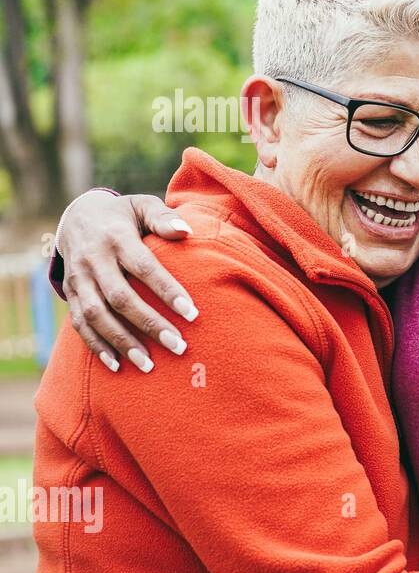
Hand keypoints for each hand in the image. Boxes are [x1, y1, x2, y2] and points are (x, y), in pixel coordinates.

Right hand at [58, 190, 197, 371]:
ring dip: (122, 342)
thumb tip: (187, 231)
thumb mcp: (142, 206)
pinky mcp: (71, 294)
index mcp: (116, 237)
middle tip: (179, 346)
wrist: (77, 216)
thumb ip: (163, 218)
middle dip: (149, 324)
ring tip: (149, 365)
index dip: (167, 290)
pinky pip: (80, 324)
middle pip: (120, 297)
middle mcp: (94, 260)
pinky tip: (117, 366)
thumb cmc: (124, 215)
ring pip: (97, 315)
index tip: (192, 313)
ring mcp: (79, 278)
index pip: (144, 267)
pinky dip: (97, 346)